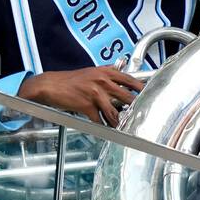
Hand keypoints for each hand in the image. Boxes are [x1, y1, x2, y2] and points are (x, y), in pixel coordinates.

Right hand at [18, 66, 144, 126]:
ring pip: (114, 112)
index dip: (140, 88)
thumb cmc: (71, 80)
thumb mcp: (92, 71)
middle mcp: (103, 81)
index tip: (148, 94)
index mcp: (106, 72)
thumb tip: (122, 78)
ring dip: (119, 121)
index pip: (130, 80)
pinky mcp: (86, 105)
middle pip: (126, 97)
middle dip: (134, 107)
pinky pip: (99, 119)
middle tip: (139, 114)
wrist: (51, 84)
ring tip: (122, 126)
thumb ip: (107, 74)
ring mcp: (95, 93)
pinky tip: (105, 128)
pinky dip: (103, 125)